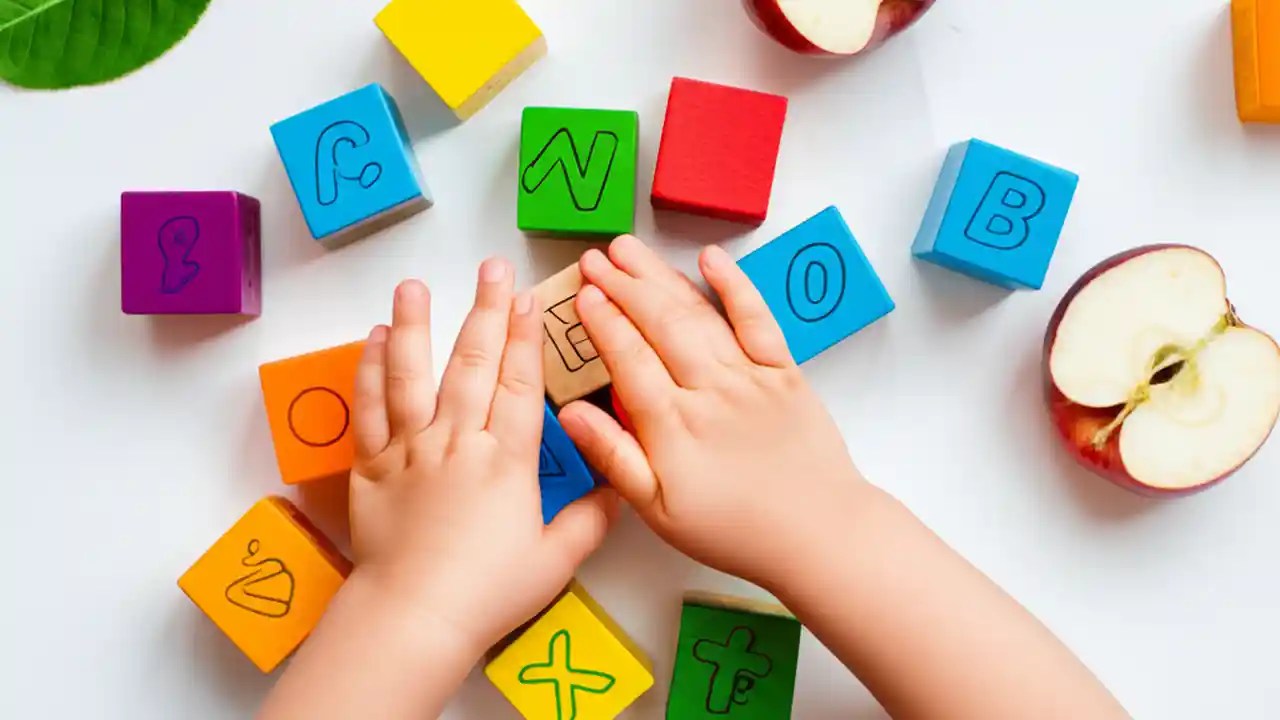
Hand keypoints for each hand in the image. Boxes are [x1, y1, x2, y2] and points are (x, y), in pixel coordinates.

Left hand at [346, 259, 616, 656]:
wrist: (413, 617)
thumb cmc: (487, 593)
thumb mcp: (555, 561)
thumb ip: (592, 520)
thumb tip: (622, 489)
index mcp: (507, 460)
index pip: (519, 383)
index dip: (525, 337)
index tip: (529, 298)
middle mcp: (458, 441)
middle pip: (472, 364)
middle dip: (485, 310)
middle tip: (492, 268)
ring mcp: (411, 450)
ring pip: (411, 375)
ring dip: (414, 325)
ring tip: (414, 286)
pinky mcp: (373, 467)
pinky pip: (369, 409)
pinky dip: (369, 371)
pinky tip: (374, 339)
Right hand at [559, 236, 869, 591]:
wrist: (818, 534)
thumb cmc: (734, 529)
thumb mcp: (660, 511)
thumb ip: (614, 456)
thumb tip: (571, 412)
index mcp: (673, 427)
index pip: (629, 359)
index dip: (603, 322)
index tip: (583, 294)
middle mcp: (710, 391)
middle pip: (659, 325)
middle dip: (622, 287)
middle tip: (594, 258)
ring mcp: (750, 377)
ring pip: (698, 315)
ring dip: (660, 277)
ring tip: (629, 250)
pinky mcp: (784, 372)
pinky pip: (757, 319)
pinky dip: (734, 285)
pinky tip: (710, 258)